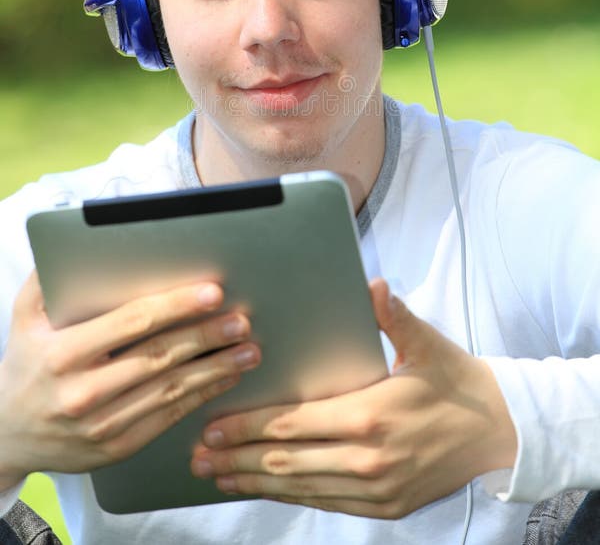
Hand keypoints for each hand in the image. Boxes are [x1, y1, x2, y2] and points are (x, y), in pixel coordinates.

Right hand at [0, 271, 260, 488]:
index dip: (176, 306)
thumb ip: (50, 278)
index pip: (132, 322)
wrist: (7, 435)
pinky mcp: (115, 448)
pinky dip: (200, 397)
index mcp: (63, 352)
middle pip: (159, 357)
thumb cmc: (26, 363)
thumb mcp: (24, 316)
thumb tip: (81, 239)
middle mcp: (82, 391)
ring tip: (247, 350)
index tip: (212, 292)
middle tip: (241, 320)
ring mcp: (100, 425)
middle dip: (206, 336)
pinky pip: (166, 418)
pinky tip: (223, 378)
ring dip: (215, 369)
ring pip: (170, 391)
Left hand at [191, 278, 515, 518]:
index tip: (213, 425)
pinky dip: (288, 496)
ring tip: (216, 475)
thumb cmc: (455, 381)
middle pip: (285, 461)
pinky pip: (323, 503)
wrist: (496, 432)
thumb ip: (393, 316)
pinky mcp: (383, 507)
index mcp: (370, 414)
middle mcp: (367, 459)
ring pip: (299, 487)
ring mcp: (374, 489)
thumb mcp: (427, 343)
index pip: (292, 424)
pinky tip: (264, 489)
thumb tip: (372, 285)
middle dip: (236, 458)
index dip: (247, 427)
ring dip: (253, 482)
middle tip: (198, 454)